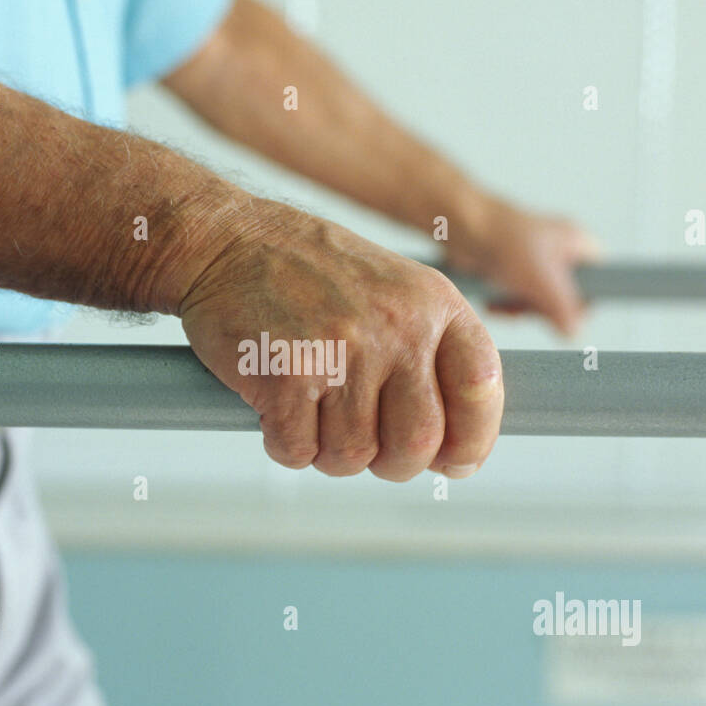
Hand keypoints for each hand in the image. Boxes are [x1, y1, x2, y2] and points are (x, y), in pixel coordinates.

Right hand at [178, 199, 503, 480]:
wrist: (225, 242)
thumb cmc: (306, 274)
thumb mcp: (392, 290)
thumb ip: (429, 356)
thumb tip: (454, 452)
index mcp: (433, 303)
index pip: (480, 388)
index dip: (471, 440)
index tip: (454, 462)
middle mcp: (397, 326)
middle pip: (417, 443)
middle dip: (390, 463)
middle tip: (364, 444)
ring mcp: (343, 351)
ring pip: (354, 457)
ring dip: (328, 452)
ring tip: (311, 410)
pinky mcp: (288, 376)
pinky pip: (299, 452)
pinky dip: (285, 445)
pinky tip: (277, 407)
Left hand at [443, 195, 602, 335]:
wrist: (462, 228)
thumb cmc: (505, 241)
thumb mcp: (542, 282)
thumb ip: (564, 310)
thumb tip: (574, 332)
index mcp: (578, 243)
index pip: (602, 280)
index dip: (585, 300)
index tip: (564, 310)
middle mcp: (560, 250)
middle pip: (568, 297)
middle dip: (544, 308)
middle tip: (530, 306)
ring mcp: (535, 260)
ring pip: (540, 301)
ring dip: (521, 309)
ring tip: (507, 301)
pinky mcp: (513, 269)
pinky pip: (518, 298)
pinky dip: (506, 303)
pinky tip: (493, 301)